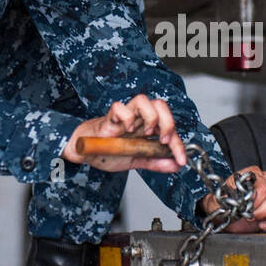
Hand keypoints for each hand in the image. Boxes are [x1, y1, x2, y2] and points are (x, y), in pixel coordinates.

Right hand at [63, 94, 187, 172]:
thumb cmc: (108, 151)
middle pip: (160, 105)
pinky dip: (125, 117)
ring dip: (149, 117)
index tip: (181, 159)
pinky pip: (118, 107)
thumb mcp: (136, 160)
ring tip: (144, 132)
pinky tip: (125, 129)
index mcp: (146, 127)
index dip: (178, 144)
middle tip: (163, 140)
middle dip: (168, 122)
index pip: (169, 128)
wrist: (84, 154)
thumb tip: (176, 165)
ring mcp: (124, 117)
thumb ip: (155, 161)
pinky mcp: (109, 118)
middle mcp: (137, 119)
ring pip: (142, 100)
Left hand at [197, 166, 265, 231]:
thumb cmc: (221, 206)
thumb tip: (241, 197)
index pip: (264, 187)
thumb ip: (230, 196)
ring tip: (257, 219)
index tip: (245, 210)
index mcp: (252, 174)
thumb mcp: (218, 199)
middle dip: (262, 210)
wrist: (223, 217)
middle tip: (250, 216)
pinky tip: (263, 224)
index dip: (256, 202)